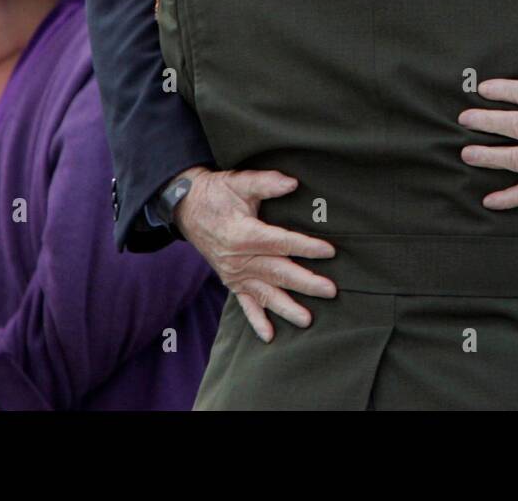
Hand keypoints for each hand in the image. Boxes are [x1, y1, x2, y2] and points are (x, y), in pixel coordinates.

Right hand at [173, 166, 336, 342]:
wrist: (186, 207)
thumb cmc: (216, 193)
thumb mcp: (239, 182)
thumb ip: (266, 183)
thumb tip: (292, 183)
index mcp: (244, 234)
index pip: (281, 242)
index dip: (306, 247)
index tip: (329, 251)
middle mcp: (239, 259)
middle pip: (278, 272)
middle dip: (306, 282)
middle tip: (331, 290)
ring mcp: (234, 273)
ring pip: (264, 293)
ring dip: (287, 307)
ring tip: (307, 320)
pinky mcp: (230, 280)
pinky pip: (244, 304)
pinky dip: (256, 320)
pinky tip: (269, 335)